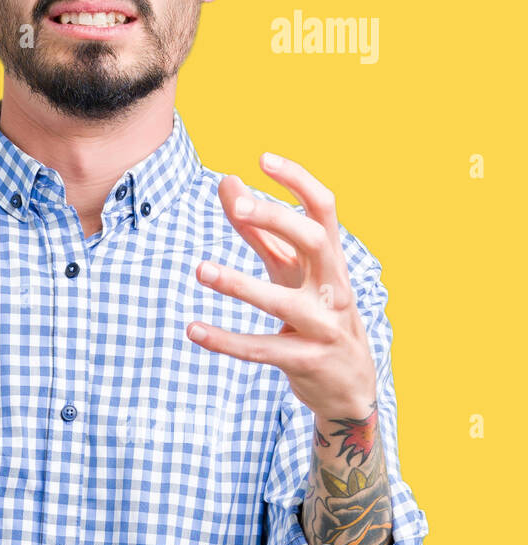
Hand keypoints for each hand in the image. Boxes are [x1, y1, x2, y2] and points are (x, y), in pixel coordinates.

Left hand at [186, 152, 376, 420]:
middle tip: (235, 207)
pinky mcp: (305, 361)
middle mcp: (334, 288)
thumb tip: (227, 181)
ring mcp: (323, 326)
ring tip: (200, 269)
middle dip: (277, 219)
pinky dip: (225, 341)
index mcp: (331, 261)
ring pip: (282, 301)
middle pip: (314, 241)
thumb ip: (258, 230)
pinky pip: (261, 349)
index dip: (298, 180)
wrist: (351, 386)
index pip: (325, 209)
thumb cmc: (315, 313)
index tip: (263, 158)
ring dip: (240, 284)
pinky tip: (193, 330)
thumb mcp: (290, 270)